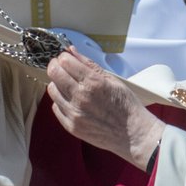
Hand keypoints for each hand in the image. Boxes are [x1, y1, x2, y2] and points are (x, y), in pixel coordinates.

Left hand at [47, 47, 164, 170]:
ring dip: (57, 84)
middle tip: (63, 68)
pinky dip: (61, 101)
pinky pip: (56, 107)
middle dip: (56, 66)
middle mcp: (81, 97)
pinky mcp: (72, 126)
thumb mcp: (113, 80)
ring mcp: (74, 113)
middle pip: (54, 73)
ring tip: (69, 86)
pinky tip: (72, 101)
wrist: (133, 134)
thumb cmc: (126, 105)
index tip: (67, 59)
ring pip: (52, 90)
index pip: (65, 61)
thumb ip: (90, 65)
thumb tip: (71, 51)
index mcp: (93, 83)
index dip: (64, 57)